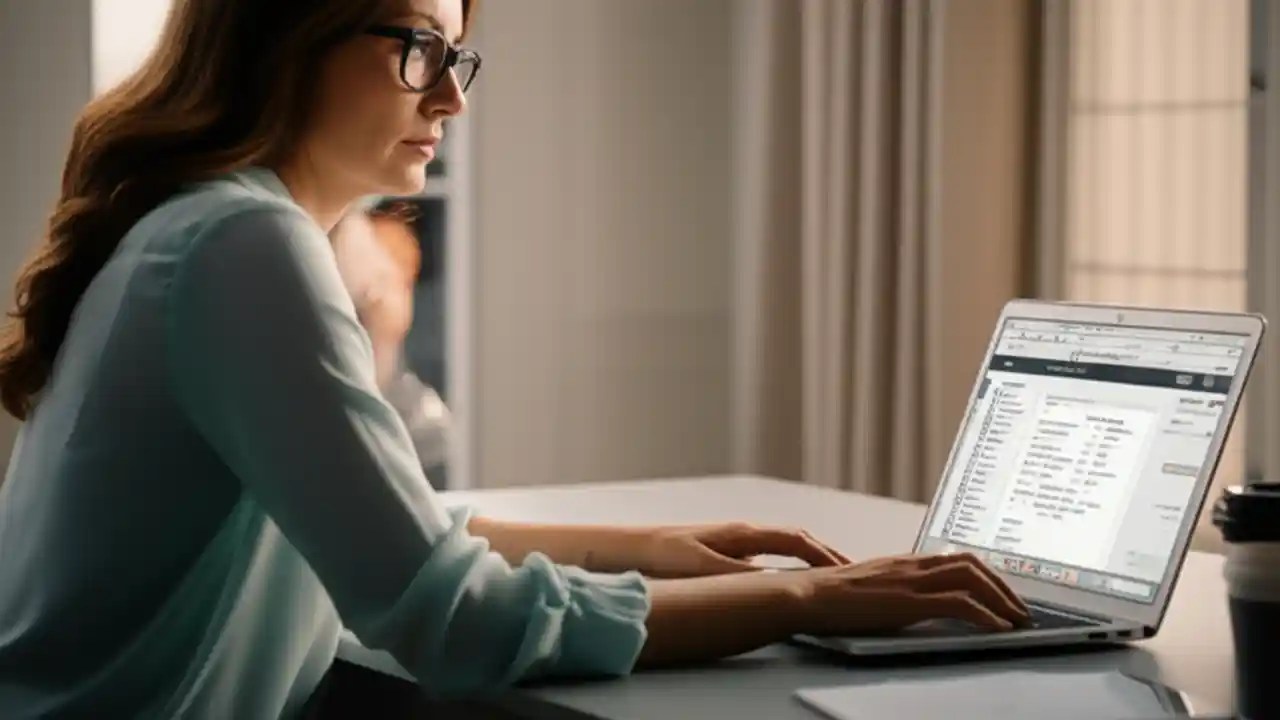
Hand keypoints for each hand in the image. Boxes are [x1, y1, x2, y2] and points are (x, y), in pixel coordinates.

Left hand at [639, 522, 852, 577]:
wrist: (637, 546)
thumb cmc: (666, 554)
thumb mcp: (702, 566)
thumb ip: (737, 573)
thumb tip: (773, 580)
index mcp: (744, 534)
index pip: (796, 541)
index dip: (823, 555)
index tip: (847, 570)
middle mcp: (745, 533)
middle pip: (797, 538)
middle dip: (826, 553)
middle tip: (854, 571)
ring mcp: (738, 540)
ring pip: (785, 544)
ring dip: (811, 556)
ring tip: (833, 573)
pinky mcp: (729, 550)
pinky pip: (772, 553)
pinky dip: (792, 561)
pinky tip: (793, 576)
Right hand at [791, 551, 1031, 632]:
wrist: (806, 596)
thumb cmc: (828, 598)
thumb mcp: (867, 589)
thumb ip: (891, 591)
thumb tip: (907, 604)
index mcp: (902, 562)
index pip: (954, 558)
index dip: (984, 575)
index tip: (999, 594)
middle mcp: (911, 565)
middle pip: (971, 563)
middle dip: (1002, 585)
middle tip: (1019, 609)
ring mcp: (911, 581)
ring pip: (972, 577)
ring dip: (1002, 598)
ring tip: (1017, 620)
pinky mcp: (909, 601)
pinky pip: (959, 603)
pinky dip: (986, 615)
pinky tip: (998, 628)